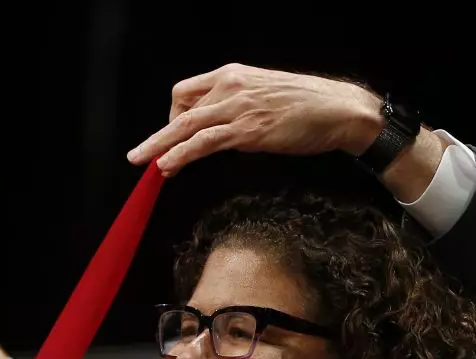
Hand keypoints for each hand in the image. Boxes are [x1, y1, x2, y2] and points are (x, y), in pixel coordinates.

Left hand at [127, 63, 382, 176]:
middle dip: (156, 135)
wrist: (338, 110)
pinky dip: (182, 154)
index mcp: (233, 75)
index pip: (187, 91)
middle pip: (179, 107)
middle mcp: (230, 87)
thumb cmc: (309, 106)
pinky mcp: (247, 130)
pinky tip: (169, 165)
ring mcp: (237, 108)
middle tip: (137, 154)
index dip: (173, 115)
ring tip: (144, 164)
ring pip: (186, 126)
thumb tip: (225, 131)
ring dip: (160, 147)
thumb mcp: (266, 96)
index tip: (173, 136)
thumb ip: (241, 107)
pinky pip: (204, 142)